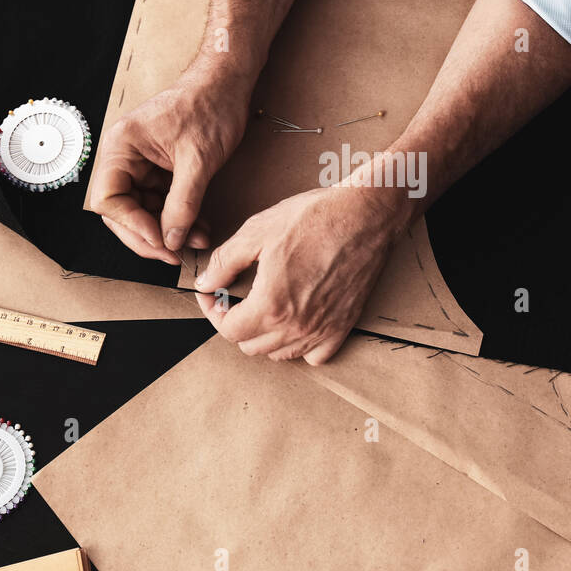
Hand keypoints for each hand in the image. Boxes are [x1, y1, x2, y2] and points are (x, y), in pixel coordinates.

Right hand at [93, 62, 251, 263]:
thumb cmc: (210, 105)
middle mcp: (124, 156)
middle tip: (173, 255)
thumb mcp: (198, 160)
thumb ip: (182, 204)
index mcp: (121, 146)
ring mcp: (142, 164)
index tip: (160, 241)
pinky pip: (162, 202)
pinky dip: (179, 218)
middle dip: (149, 235)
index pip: (108, 199)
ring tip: (196, 241)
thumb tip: (170, 240)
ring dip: (168, 231)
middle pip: (122, 210)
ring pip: (144, 211)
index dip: (131, 225)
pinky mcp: (160, 169)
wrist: (229, 82)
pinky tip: (199, 229)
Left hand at [193, 183, 410, 363]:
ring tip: (262, 308)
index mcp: (271, 304)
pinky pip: (314, 356)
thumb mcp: (258, 231)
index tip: (212, 294)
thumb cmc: (315, 218)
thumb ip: (225, 261)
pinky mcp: (343, 327)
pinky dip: (300, 346)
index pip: (228, 330)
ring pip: (279, 354)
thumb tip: (204, 282)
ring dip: (264, 336)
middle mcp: (296, 326)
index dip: (212, 311)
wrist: (366, 215)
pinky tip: (296, 321)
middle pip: (250, 346)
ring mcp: (322, 330)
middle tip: (234, 298)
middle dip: (235, 323)